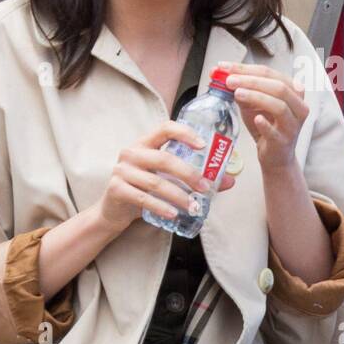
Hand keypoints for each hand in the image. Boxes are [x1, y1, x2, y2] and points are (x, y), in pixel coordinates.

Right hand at [97, 121, 235, 231]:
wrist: (112, 211)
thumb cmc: (144, 190)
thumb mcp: (167, 179)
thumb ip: (194, 177)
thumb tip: (231, 181)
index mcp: (145, 143)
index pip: (165, 128)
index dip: (184, 133)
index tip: (203, 144)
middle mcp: (131, 152)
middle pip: (164, 158)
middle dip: (189, 173)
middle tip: (206, 188)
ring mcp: (122, 170)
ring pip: (156, 182)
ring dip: (179, 195)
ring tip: (194, 207)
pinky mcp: (116, 189)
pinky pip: (143, 198)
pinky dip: (161, 207)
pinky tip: (173, 214)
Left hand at [219, 62, 308, 173]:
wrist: (275, 157)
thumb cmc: (267, 127)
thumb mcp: (253, 105)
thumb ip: (241, 89)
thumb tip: (219, 73)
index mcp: (292, 92)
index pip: (270, 73)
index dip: (247, 68)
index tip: (225, 67)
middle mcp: (297, 106)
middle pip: (278, 87)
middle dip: (252, 81)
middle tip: (230, 80)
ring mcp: (292, 125)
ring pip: (279, 106)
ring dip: (257, 97)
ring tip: (237, 93)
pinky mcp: (283, 142)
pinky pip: (275, 131)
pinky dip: (265, 124)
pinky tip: (256, 118)